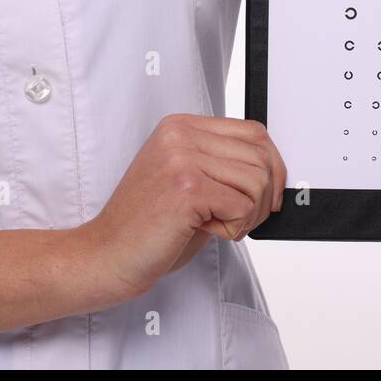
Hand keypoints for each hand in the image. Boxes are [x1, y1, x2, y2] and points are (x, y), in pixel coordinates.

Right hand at [84, 114, 286, 302]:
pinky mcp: (187, 188)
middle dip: (265, 196)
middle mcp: (180, 135)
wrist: (107, 254)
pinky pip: (242, 205)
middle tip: (244, 219)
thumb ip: (221, 165)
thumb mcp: (187, 180)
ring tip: (223, 226)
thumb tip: (273, 169)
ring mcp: (182, 158)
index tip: (270, 193)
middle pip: (261, 155)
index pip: (253, 131)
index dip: (273, 165)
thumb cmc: (148, 225)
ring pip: (257, 181)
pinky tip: (209, 231)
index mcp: (180, 126)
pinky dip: (235, 227)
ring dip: (250, 214)